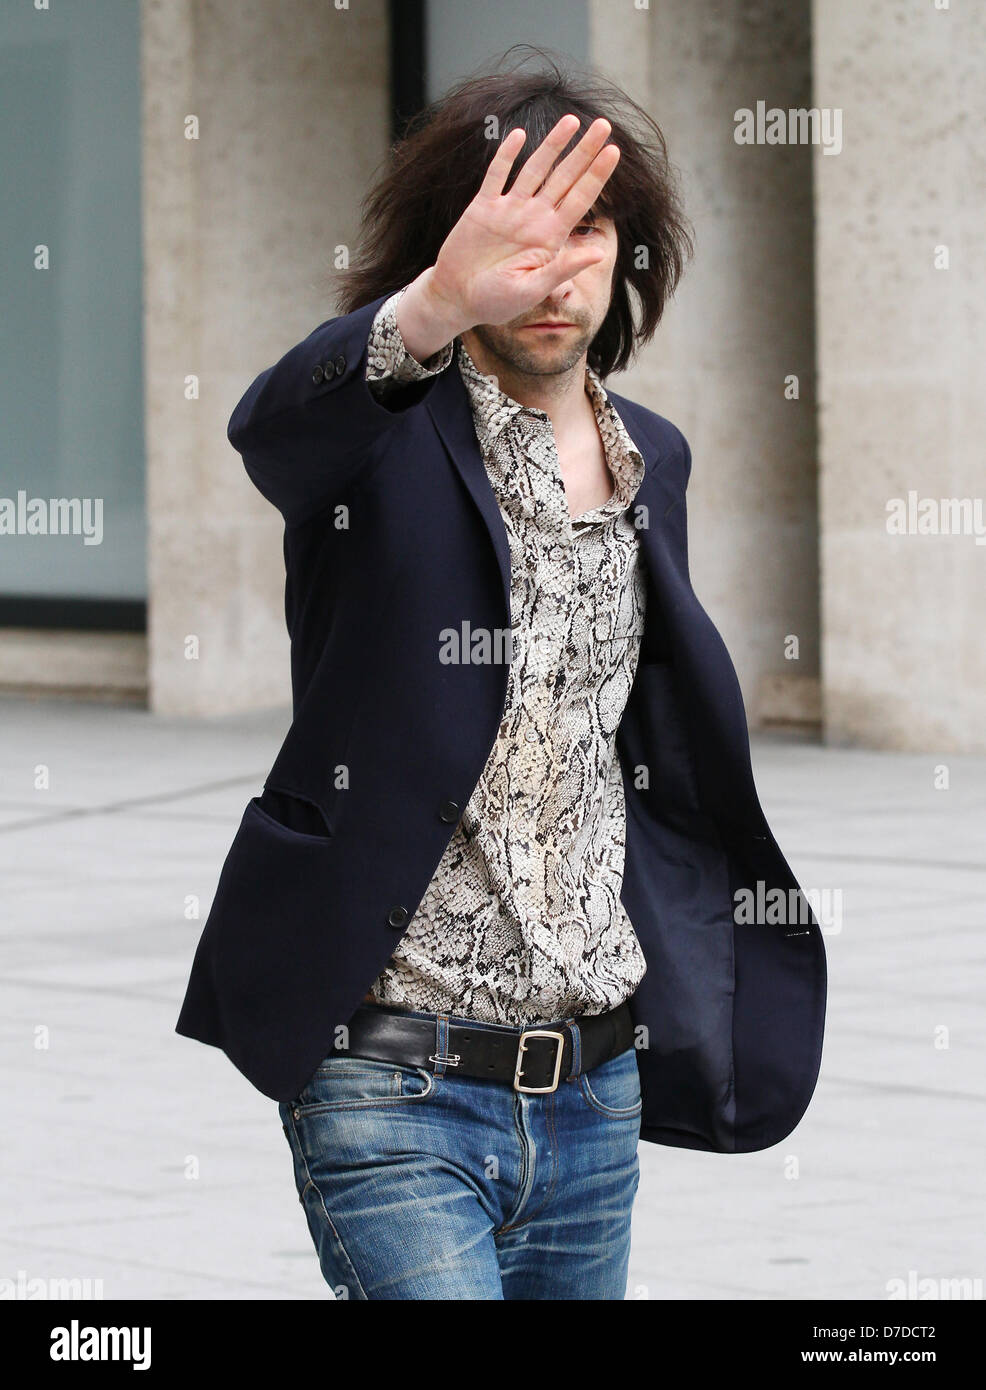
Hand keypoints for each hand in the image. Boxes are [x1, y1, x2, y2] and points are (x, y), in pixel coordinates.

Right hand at [399, 115, 619, 356]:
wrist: (457, 299)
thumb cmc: (496, 301)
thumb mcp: (533, 290)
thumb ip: (563, 269)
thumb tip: (599, 253)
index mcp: (549, 237)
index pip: (580, 199)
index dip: (596, 175)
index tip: (614, 151)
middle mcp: (533, 218)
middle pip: (564, 177)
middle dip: (583, 151)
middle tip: (603, 124)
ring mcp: (508, 210)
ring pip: (535, 169)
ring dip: (552, 145)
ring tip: (571, 120)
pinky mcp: (483, 207)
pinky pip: (496, 175)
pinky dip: (506, 156)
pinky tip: (519, 135)